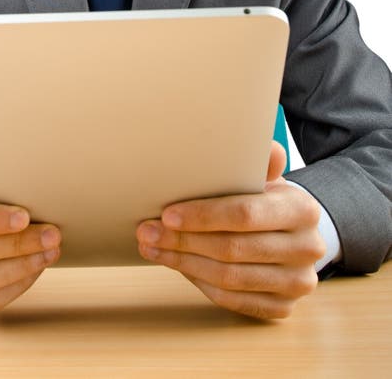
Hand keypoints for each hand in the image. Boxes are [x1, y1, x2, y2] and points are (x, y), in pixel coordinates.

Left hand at [136, 141, 325, 319]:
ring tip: (153, 247)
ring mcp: (297, 282)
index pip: (246, 214)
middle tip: (147, 231)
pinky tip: (178, 265)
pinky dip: (200, 282)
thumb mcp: (264, 176)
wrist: (293, 233)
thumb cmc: (266, 200)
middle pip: (233, 249)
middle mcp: (307, 248)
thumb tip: (267, 147)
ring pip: (229, 278)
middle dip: (183, 240)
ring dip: (184, 262)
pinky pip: (232, 300)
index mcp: (302, 209)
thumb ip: (258, 161)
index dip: (203, 216)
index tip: (167, 214)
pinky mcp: (283, 308)